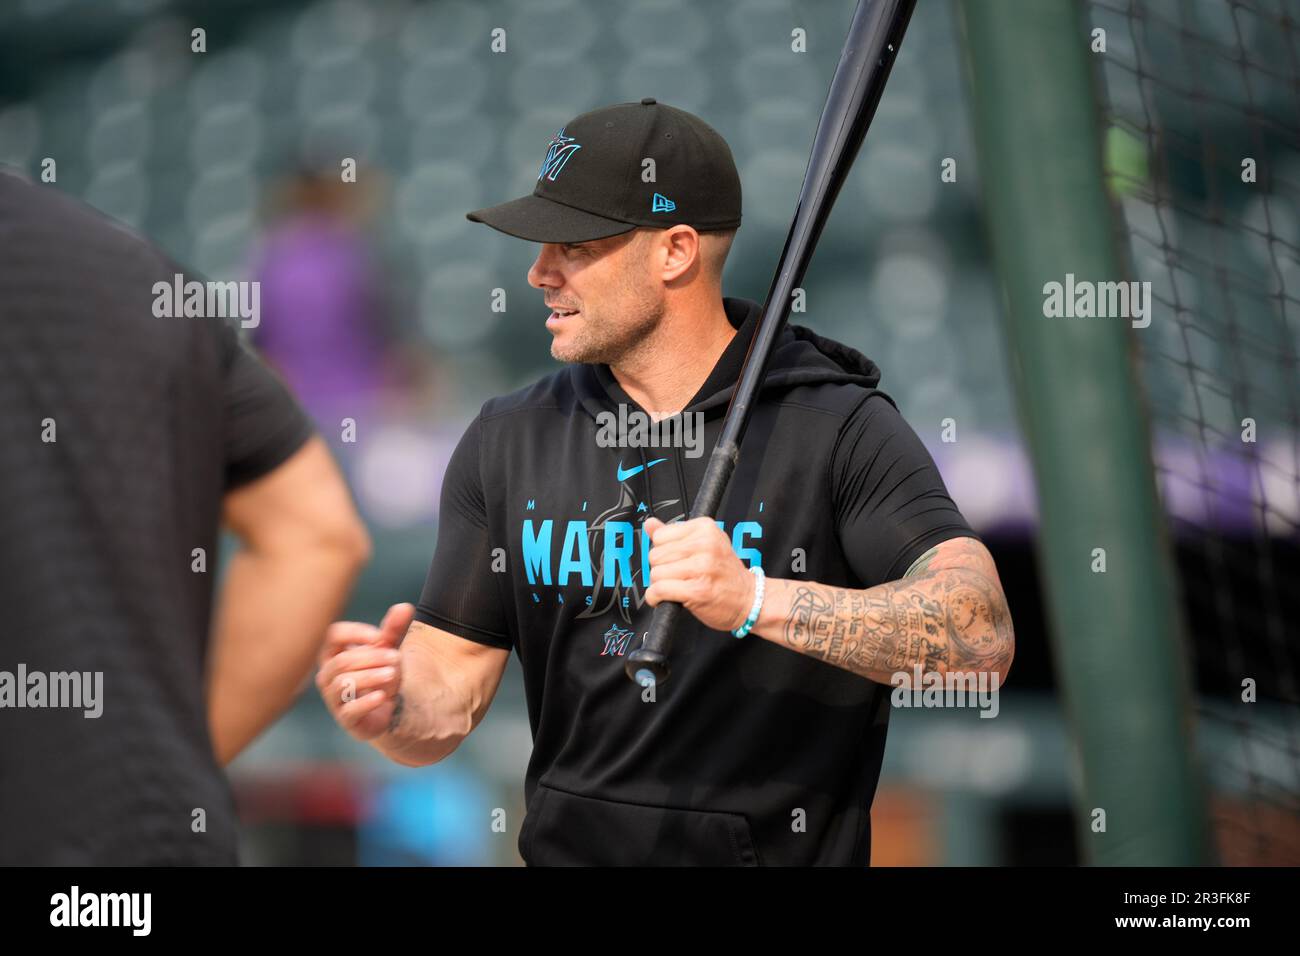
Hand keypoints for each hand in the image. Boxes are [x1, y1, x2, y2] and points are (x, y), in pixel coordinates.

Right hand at [315, 602, 413, 740]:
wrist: (387, 708)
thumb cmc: (381, 672)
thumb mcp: (389, 649)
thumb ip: (394, 629)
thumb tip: (405, 606)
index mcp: (334, 654)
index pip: (332, 636)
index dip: (354, 634)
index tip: (379, 637)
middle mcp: (328, 676)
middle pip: (341, 661)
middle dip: (371, 657)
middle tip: (396, 657)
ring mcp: (334, 699)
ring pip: (344, 683)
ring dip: (371, 677)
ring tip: (393, 674)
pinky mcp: (346, 719)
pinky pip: (349, 710)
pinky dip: (366, 702)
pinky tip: (382, 696)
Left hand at [643, 517, 754, 632]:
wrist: (749, 598)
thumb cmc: (725, 572)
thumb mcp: (705, 544)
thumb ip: (675, 534)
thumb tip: (650, 524)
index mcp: (705, 528)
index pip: (660, 536)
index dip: (663, 551)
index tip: (676, 560)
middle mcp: (705, 544)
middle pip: (656, 555)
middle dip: (661, 568)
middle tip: (678, 575)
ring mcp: (702, 567)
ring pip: (656, 573)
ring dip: (660, 584)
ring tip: (677, 586)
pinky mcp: (697, 590)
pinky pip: (660, 590)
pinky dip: (656, 597)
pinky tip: (665, 598)